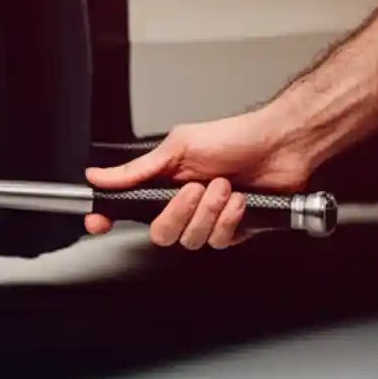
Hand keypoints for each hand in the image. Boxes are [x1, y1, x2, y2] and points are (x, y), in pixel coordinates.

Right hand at [83, 110, 314, 248]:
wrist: (279, 146)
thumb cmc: (233, 138)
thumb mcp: (178, 147)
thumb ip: (137, 169)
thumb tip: (98, 175)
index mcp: (162, 183)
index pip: (125, 208)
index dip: (107, 219)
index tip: (98, 222)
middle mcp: (181, 204)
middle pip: (160, 233)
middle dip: (180, 212)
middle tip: (196, 187)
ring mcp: (206, 219)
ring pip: (191, 239)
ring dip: (210, 211)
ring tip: (224, 187)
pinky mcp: (232, 230)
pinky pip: (218, 241)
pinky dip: (230, 219)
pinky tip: (240, 200)